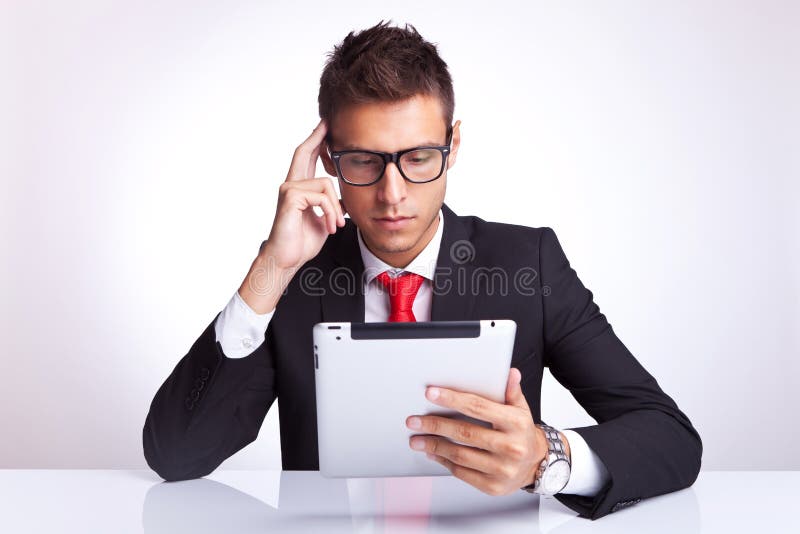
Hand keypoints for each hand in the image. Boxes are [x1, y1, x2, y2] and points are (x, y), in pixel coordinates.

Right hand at [262, 119, 345, 270]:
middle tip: (328, 122)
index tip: (325, 126)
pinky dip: (331, 212)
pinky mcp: (290, 198)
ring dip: (337, 209)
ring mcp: (288, 189)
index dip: (315, 140)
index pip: (306, 157)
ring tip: (336, 226)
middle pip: (303, 151)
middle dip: (317, 135)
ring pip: (326, 184)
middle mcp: (290, 184)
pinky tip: (329, 226)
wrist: (287, 260)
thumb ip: (330, 205)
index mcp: (298, 188)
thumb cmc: (302, 242)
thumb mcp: (323, 220)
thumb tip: (343, 198)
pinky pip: (322, 196)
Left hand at [406, 368, 566, 495]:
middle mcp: (510, 447)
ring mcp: (502, 469)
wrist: (537, 465)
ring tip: (416, 438)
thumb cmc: (522, 433)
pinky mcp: (492, 486)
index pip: (478, 407)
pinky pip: (461, 472)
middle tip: (413, 421)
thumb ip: (511, 391)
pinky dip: (443, 461)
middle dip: (435, 425)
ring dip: (434, 445)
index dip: (452, 399)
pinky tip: (433, 452)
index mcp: (515, 423)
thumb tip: (509, 372)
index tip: (431, 394)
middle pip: (464, 433)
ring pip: (459, 455)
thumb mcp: (521, 409)